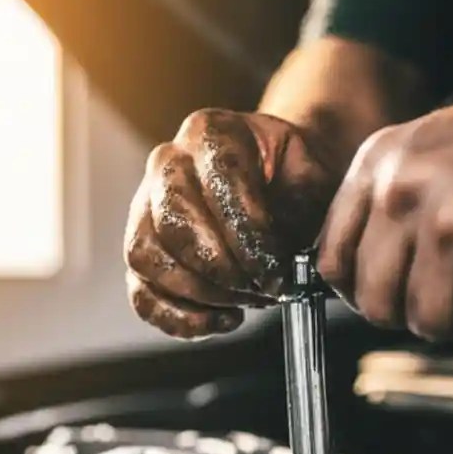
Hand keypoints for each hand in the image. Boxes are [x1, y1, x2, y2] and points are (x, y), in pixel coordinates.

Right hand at [125, 109, 336, 337]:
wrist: (279, 181)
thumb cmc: (294, 178)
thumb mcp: (312, 176)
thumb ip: (298, 207)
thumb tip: (275, 257)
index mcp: (210, 131)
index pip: (218, 181)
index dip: (248, 234)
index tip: (278, 271)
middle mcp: (167, 163)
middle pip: (172, 222)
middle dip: (222, 268)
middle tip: (264, 290)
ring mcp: (145, 207)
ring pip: (147, 258)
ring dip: (200, 294)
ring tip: (246, 302)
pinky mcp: (142, 251)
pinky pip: (140, 292)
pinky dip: (178, 318)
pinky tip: (221, 322)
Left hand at [318, 89, 452, 346]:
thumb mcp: (435, 146)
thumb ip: (387, 204)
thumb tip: (353, 277)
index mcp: (384, 163)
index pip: (334, 262)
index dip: (362, 292)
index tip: (389, 295)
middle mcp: (412, 193)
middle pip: (378, 306)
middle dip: (416, 312)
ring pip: (433, 326)